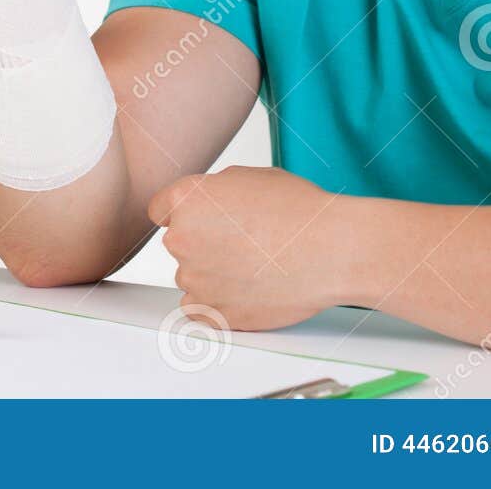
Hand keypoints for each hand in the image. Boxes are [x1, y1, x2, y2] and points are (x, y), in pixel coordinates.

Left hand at [148, 166, 350, 330]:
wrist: (330, 251)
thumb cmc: (299, 211)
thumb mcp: (249, 177)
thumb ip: (213, 191)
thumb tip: (204, 204)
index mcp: (186, 198)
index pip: (161, 209)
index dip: (184, 213)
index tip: (202, 221)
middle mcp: (181, 238)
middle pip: (178, 242)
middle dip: (202, 242)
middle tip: (243, 242)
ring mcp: (194, 278)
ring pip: (191, 276)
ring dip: (212, 273)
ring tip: (254, 265)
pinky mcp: (211, 312)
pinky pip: (199, 308)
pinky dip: (216, 303)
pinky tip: (246, 288)